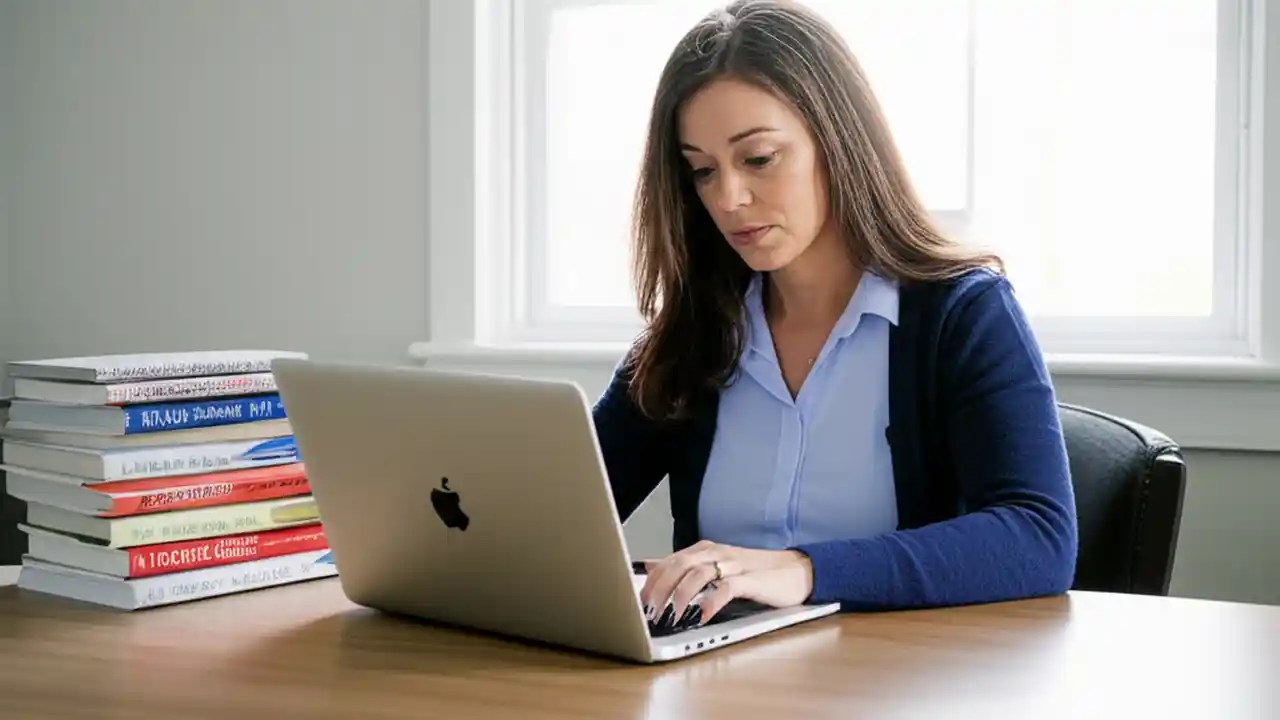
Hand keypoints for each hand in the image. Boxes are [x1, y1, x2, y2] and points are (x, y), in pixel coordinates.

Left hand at [637, 540, 814, 625]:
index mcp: (705, 550)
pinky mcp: (752, 580)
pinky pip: (727, 588)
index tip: (638, 602)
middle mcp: (716, 553)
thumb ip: (685, 567)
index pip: (669, 561)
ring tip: (671, 616)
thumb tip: (650, 565)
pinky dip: (711, 602)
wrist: (797, 571)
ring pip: (698, 574)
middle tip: (648, 612)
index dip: (650, 582)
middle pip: (678, 566)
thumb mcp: (716, 567)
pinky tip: (702, 616)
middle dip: (659, 590)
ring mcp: (734, 565)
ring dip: (680, 596)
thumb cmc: (755, 573)